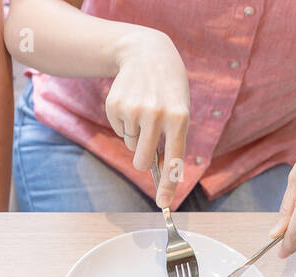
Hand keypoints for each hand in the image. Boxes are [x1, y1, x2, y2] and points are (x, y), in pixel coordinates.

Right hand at [106, 26, 189, 206]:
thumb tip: (156, 172)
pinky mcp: (116, 106)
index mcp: (180, 118)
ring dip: (136, 134)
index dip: (168, 186)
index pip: (174, 160)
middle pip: (142, 162)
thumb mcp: (180, 109)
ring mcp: (135, 111)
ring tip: (144, 109)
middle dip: (144, 160)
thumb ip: (172, 140)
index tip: (163, 204)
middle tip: (148, 143)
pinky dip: (125, 123)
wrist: (147, 54)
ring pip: (131, 145)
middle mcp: (157, 115)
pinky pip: (120, 131)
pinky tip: (133, 103)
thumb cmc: (169, 89)